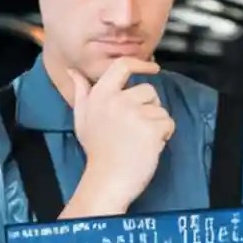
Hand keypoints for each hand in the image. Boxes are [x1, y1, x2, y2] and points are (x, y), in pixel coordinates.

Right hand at [68, 58, 174, 210]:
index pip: (122, 66)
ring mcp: (135, 113)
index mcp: (101, 95)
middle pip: (149, 90)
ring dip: (156, 123)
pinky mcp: (151, 128)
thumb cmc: (97, 151)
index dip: (141, 63)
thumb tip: (74, 72)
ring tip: (140, 139)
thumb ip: (81, 92)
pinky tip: (149, 146)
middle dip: (149, 107)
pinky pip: (168, 123)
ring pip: (160, 108)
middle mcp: (117, 100)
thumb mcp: (82, 118)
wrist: (107, 180)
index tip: (153, 67)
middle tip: (136, 129)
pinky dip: (164, 135)